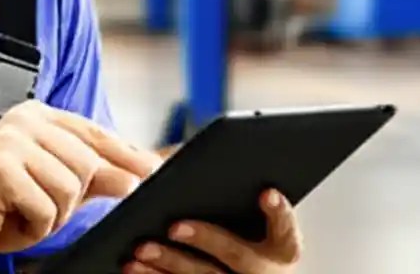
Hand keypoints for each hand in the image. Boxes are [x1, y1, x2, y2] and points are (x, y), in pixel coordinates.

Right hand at [0, 100, 161, 264]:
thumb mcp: (54, 187)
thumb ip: (95, 176)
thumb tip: (139, 174)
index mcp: (40, 116)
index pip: (97, 134)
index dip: (128, 156)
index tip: (154, 171)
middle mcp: (26, 120)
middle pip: (88, 165)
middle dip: (71, 201)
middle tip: (38, 209)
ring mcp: (11, 141)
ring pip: (70, 188)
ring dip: (51, 216)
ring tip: (22, 212)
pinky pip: (45, 208)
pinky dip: (33, 226)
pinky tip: (9, 219)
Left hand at [125, 189, 302, 273]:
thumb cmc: (247, 237)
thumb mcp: (253, 220)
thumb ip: (240, 196)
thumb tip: (207, 158)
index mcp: (283, 248)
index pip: (286, 228)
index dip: (278, 211)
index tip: (266, 192)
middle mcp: (266, 272)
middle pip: (236, 255)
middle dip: (206, 239)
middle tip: (176, 225)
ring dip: (170, 262)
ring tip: (142, 246)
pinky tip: (133, 266)